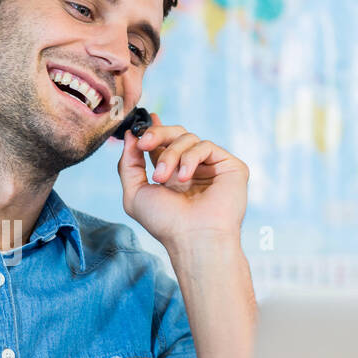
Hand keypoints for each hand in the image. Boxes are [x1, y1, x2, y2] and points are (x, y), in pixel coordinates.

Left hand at [116, 113, 248, 249]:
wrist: (192, 237)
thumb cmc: (165, 222)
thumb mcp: (134, 193)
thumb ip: (129, 164)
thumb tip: (129, 136)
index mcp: (172, 175)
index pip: (164, 144)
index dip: (154, 129)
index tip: (144, 120)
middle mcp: (192, 169)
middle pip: (175, 134)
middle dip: (156, 134)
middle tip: (144, 143)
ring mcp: (211, 167)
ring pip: (188, 138)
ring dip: (170, 155)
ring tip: (162, 178)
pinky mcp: (229, 166)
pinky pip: (206, 146)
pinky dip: (190, 158)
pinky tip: (184, 178)